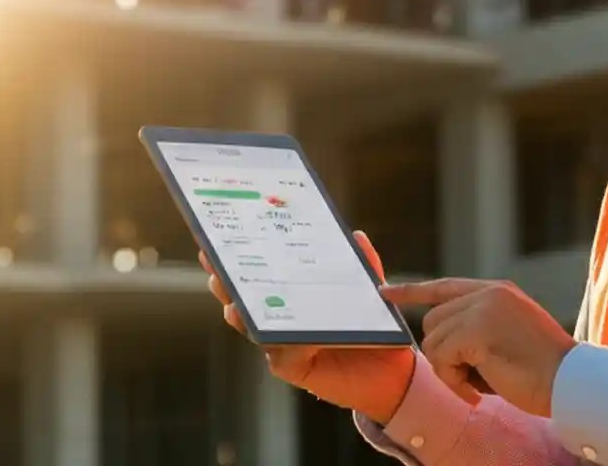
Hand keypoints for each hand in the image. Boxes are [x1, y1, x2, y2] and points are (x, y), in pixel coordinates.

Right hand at [200, 231, 414, 423]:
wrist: (393, 372)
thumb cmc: (376, 330)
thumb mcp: (370, 292)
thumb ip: (364, 266)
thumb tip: (356, 235)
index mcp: (295, 298)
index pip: (263, 277)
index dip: (241, 261)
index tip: (224, 241)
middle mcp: (283, 321)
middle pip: (244, 301)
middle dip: (225, 284)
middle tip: (214, 267)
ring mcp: (284, 345)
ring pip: (253, 328)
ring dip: (241, 314)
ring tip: (233, 303)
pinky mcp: (294, 367)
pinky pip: (282, 355)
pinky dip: (287, 343)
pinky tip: (297, 335)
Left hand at [381, 279, 576, 417]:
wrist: (572, 382)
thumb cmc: (543, 371)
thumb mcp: (508, 337)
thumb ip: (478, 328)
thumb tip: (440, 341)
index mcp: (498, 291)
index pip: (445, 286)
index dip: (413, 291)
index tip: (386, 291)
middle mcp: (490, 293)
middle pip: (433, 321)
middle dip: (443, 356)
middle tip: (470, 380)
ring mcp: (484, 308)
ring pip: (434, 341)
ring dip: (450, 372)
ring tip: (481, 386)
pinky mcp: (478, 330)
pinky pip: (442, 358)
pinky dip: (455, 382)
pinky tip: (480, 392)